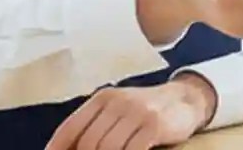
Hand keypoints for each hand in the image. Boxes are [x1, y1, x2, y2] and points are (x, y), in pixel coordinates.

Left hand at [44, 74, 216, 149]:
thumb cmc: (145, 111)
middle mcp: (117, 102)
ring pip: (107, 148)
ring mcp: (136, 112)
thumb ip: (94, 127)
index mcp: (102, 99)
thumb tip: (68, 149)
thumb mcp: (118, 111)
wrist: (185, 100)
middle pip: (88, 143)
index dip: (57, 149)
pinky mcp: (154, 124)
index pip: (69, 129)